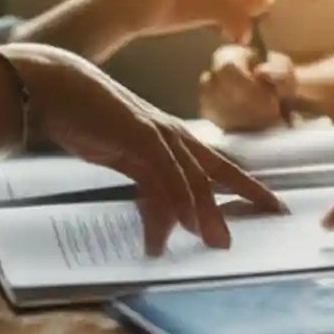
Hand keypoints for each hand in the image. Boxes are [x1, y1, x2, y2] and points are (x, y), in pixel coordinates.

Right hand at [0, 43, 284, 254]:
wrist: (59, 89)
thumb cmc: (90, 120)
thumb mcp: (125, 157)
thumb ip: (146, 182)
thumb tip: (161, 218)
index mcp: (174, 138)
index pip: (218, 166)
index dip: (247, 186)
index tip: (272, 204)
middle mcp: (174, 136)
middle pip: (219, 171)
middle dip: (248, 194)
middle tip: (274, 216)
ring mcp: (159, 136)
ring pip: (193, 181)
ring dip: (204, 215)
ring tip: (215, 243)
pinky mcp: (140, 138)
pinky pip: (164, 178)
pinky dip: (173, 204)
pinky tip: (177, 229)